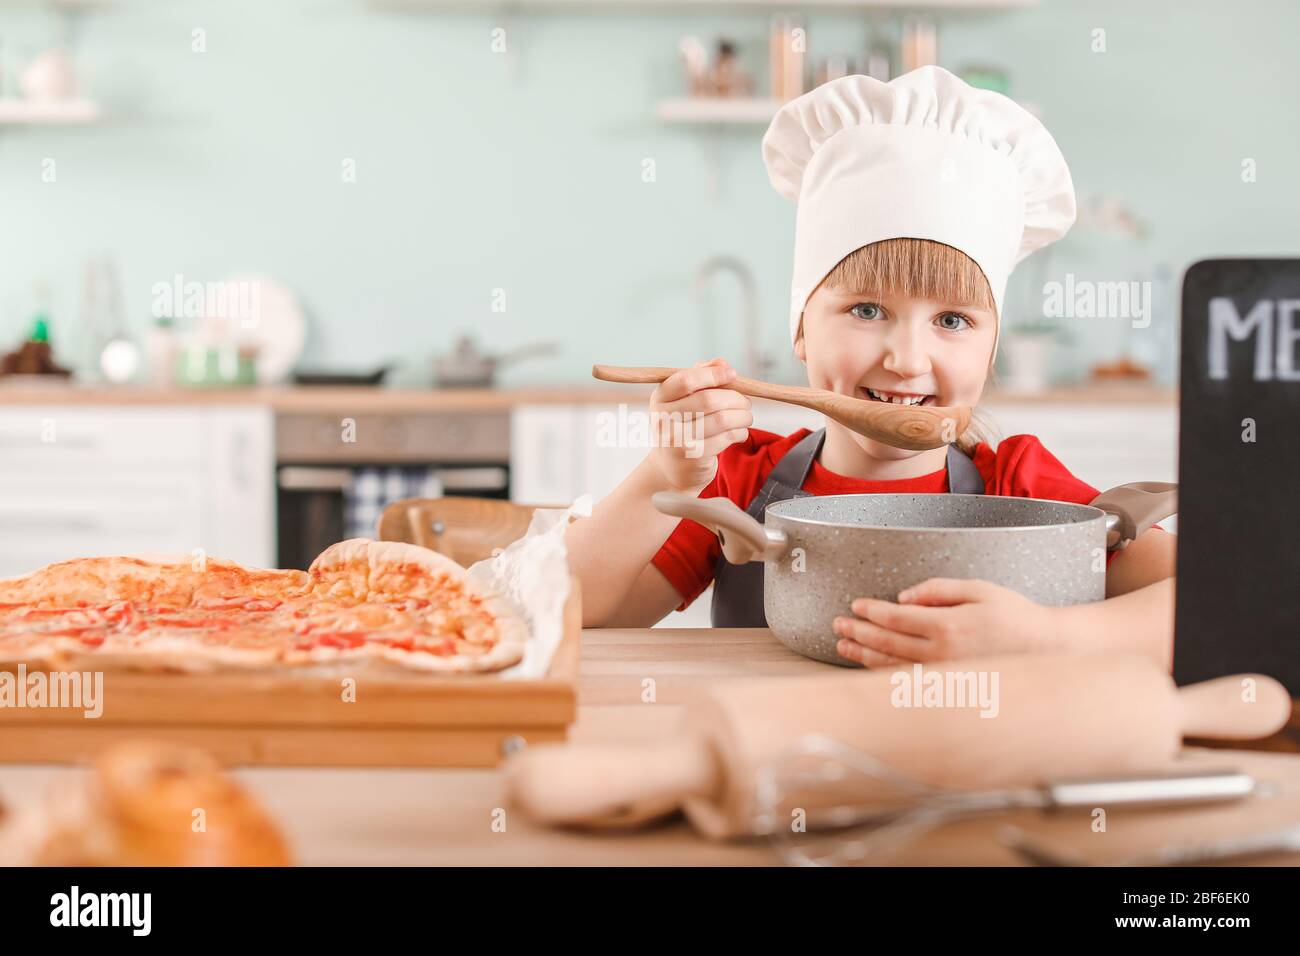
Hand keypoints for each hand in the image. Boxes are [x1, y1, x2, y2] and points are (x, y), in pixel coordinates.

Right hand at [648, 358, 752, 491]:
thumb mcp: (684, 399)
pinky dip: (740, 433)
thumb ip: (701, 377)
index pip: (686, 380)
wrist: (669, 468)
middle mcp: (663, 419)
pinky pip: (726, 438)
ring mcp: (676, 440)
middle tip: (746, 403)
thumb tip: (723, 363)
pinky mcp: (693, 457)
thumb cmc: (682, 426)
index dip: (713, 374)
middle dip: (735, 398)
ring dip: (742, 416)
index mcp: (660, 398)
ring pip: (722, 420)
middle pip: (709, 400)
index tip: (733, 374)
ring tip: (746, 417)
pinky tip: (739, 432)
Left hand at [832, 578, 1056, 665]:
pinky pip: (908, 682)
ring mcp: (944, 677)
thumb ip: (937, 589)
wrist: (1046, 651)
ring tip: (844, 644)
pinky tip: (870, 666)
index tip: (855, 605)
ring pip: (893, 667)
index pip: (897, 619)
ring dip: (864, 655)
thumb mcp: (979, 589)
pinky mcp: (949, 690)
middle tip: (838, 625)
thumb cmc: (1015, 616)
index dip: (872, 612)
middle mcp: (942, 656)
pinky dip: (883, 675)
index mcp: (948, 627)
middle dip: (860, 633)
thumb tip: (902, 597)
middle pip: (888, 644)